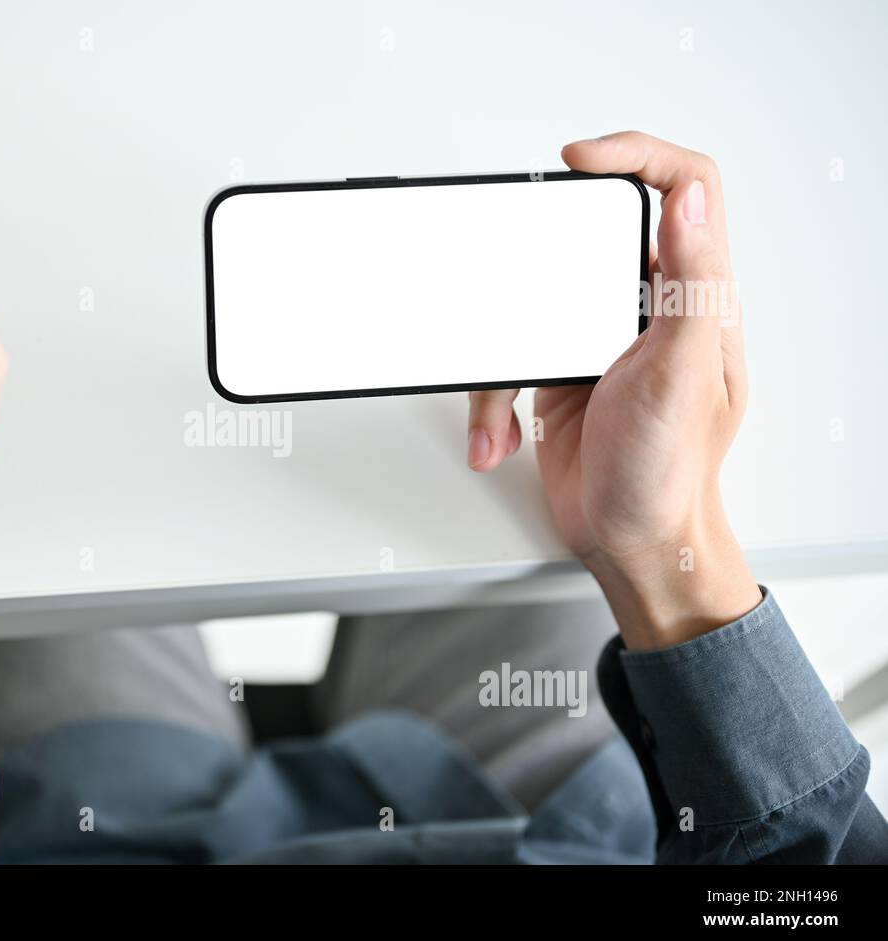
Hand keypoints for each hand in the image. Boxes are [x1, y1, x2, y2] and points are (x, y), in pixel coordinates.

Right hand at [467, 132, 759, 648]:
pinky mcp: (558, 368)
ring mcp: (599, 337)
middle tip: (513, 254)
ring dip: (502, 355)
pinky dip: (489, 399)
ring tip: (502, 404)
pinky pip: (507, 355)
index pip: (686, 188)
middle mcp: (650, 309)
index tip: (583, 160)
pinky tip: (498, 434)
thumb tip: (688, 200)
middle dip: (540, 252)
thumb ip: (691, 285)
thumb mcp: (682, 377)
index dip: (637, 154)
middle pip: (591, 234)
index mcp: (696, 297)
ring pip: (532, 297)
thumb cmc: (669, 475)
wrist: (631, 541)